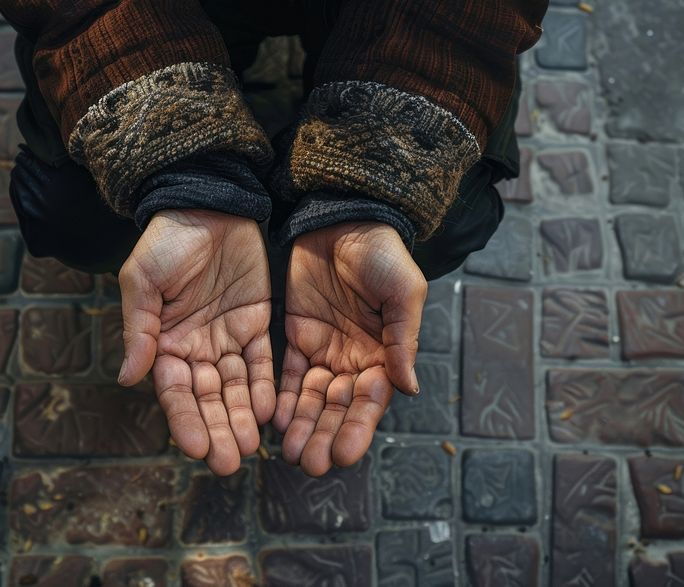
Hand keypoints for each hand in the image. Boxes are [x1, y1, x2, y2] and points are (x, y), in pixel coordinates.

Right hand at [118, 209, 274, 475]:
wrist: (207, 203)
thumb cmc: (167, 240)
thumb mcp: (143, 280)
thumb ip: (140, 328)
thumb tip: (129, 377)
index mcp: (164, 341)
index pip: (174, 391)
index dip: (184, 419)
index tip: (195, 448)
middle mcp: (196, 347)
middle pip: (207, 398)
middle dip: (217, 430)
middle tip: (229, 463)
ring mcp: (227, 337)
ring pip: (235, 387)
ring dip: (240, 418)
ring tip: (249, 448)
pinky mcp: (257, 322)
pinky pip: (261, 361)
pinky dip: (263, 386)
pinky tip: (267, 411)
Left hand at [274, 222, 426, 475]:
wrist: (345, 219)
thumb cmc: (383, 254)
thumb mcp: (403, 292)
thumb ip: (404, 339)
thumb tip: (409, 387)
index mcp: (384, 354)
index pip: (370, 401)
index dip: (358, 427)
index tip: (345, 454)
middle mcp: (353, 359)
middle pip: (338, 407)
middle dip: (325, 435)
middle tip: (311, 464)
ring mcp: (324, 349)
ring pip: (311, 398)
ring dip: (303, 426)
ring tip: (291, 453)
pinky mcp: (296, 335)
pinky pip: (286, 373)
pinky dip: (281, 397)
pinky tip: (274, 420)